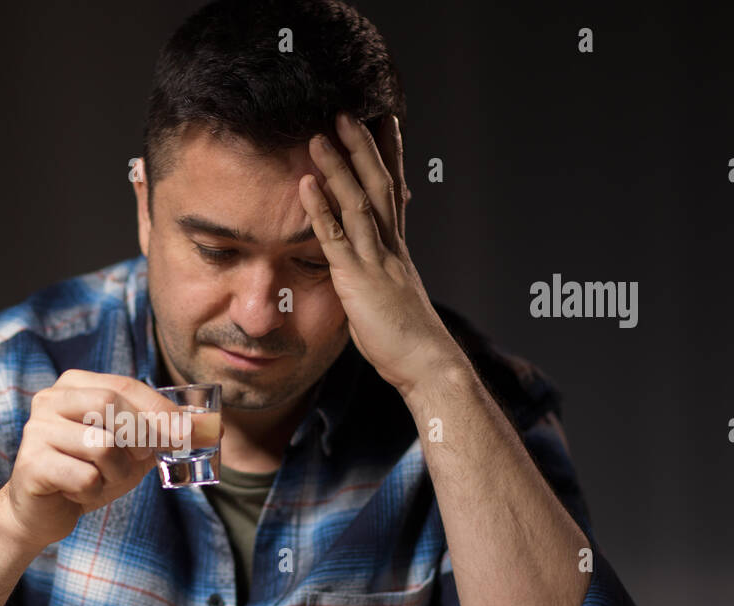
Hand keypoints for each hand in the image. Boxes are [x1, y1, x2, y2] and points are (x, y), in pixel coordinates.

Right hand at [0, 370, 187, 547]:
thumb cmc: (87, 473)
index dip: (162, 409)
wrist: (41, 512)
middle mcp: (50, 400)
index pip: (125, 386)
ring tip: (102, 480)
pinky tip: (78, 493)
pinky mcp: (32, 464)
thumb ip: (163, 434)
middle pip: (110, 404)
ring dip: (116, 472)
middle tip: (145, 458)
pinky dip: (94, 492)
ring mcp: (36, 431)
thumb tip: (212, 428)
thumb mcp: (131, 450)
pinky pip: (85, 477)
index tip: (191, 432)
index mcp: (74, 385)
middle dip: (142, 435)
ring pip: (101, 445)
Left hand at [297, 112, 463, 394]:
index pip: (394, 193)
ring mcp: (377, 260)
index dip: (389, 156)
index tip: (383, 123)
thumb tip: (361, 278)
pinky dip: (320, 209)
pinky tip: (306, 184)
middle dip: (362, 147)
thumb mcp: (390, 303)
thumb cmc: (407, 342)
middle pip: (379, 184)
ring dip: (337, 166)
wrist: (428, 365)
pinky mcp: (358, 279)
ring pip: (358, 202)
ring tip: (318, 135)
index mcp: (398, 250)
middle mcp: (391, 247)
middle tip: (345, 112)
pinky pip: (336, 237)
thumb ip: (375, 282)